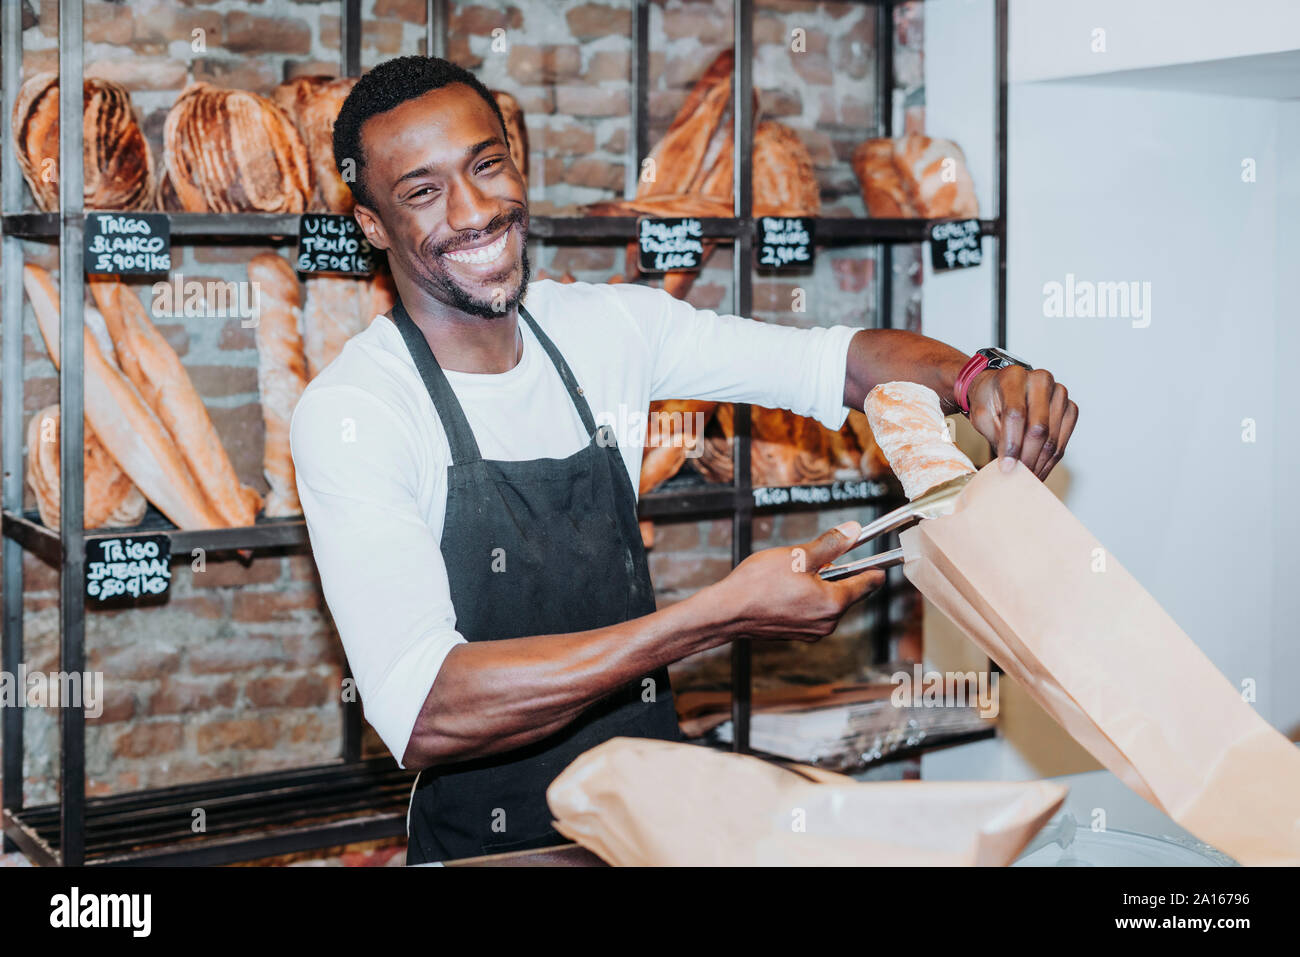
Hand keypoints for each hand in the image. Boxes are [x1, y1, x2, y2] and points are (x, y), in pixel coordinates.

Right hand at [708, 523, 883, 642]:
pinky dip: (806, 598)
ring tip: (792, 574)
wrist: (727, 612)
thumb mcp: (798, 555)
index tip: (880, 556)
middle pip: (847, 592)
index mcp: (833, 603)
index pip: (868, 583)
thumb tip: (854, 531)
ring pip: (827, 601)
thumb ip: (831, 544)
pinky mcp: (797, 634)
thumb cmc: (758, 584)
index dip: (874, 565)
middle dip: (836, 574)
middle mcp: (827, 622)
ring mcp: (812, 631)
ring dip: (819, 586)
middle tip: (812, 559)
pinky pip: (812, 611)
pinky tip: (785, 588)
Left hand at [966, 366, 1077, 479]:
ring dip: (1039, 462)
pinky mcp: (1069, 407)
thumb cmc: (990, 400)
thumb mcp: (982, 415)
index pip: (1016, 414)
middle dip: (1027, 457)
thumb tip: (1011, 465)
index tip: (1007, 467)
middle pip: (1039, 427)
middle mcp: (1041, 380)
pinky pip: (1064, 439)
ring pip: (1053, 437)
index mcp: (1014, 377)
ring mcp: (1059, 393)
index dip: (1012, 444)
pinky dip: (1050, 459)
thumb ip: (996, 436)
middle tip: (1017, 476)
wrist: (1002, 388)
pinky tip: (1038, 468)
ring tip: (1026, 476)